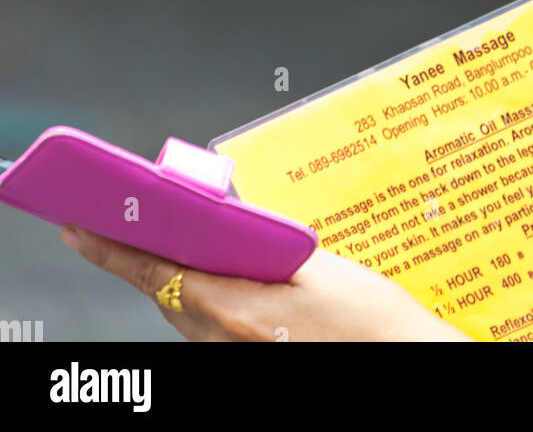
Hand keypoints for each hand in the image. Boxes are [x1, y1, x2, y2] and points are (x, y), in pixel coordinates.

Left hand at [59, 224, 473, 341]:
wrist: (403, 364)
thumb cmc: (370, 320)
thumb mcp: (313, 264)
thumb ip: (260, 241)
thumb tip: (223, 216)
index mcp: (237, 306)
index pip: (154, 269)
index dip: (111, 247)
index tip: (77, 225)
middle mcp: (224, 340)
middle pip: (163, 292)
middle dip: (140, 257)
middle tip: (109, 223)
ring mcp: (233, 359)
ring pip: (183, 313)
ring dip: (171, 279)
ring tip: (162, 242)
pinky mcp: (245, 367)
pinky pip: (206, 331)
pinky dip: (200, 302)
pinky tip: (215, 282)